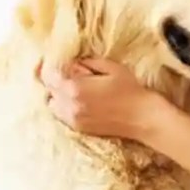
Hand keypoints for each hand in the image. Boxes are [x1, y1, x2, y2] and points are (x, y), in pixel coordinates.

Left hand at [38, 57, 164, 138]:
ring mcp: (73, 119)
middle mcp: (69, 106)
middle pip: (49, 91)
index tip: (52, 62)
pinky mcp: (79, 128)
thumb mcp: (111, 67)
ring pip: (53, 105)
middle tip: (68, 74)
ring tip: (74, 89)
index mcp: (75, 88)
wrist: (141, 117)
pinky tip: (80, 101)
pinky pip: (62, 115)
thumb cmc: (129, 90)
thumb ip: (87, 62)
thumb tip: (73, 63)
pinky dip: (65, 107)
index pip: (48, 76)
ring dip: (58, 95)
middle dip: (55, 81)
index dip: (47, 67)